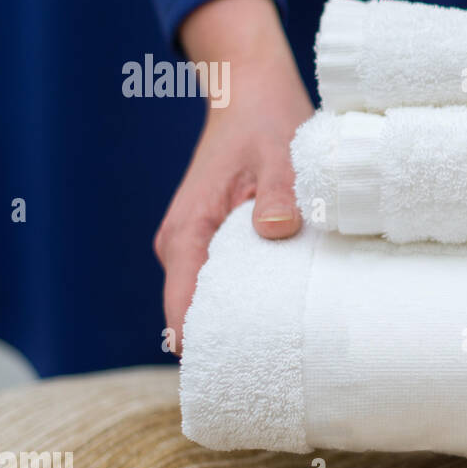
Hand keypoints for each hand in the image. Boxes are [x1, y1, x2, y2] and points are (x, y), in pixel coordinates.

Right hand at [154, 0, 312, 352]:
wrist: (249, 90)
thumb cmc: (264, 121)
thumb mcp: (281, 153)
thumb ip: (280, 193)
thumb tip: (276, 231)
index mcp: (187, 231)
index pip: (183, 306)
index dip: (203, 346)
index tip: (233, 377)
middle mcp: (182, 243)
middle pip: (194, 313)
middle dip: (227, 343)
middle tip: (274, 375)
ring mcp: (196, 243)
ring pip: (210, 298)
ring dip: (240, 319)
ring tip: (284, 350)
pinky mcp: (214, 238)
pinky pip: (223, 280)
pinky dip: (246, 297)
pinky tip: (281, 312)